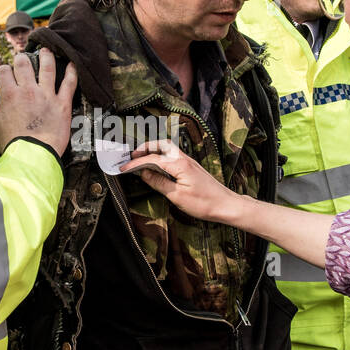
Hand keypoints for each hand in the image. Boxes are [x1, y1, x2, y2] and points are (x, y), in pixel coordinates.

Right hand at [0, 48, 77, 155]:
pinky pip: (69, 83)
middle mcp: (28, 91)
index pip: (4, 72)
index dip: (4, 70)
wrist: (33, 155)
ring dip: (46, 57)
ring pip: (47, 68)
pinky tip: (72, 64)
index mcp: (10, 95)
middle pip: (24, 64)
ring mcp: (47, 95)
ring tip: (45, 51)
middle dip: (21, 59)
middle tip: (22, 59)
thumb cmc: (14, 144)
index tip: (6, 72)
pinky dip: (72, 72)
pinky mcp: (62, 104)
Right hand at [119, 138, 239, 222]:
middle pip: (161, 145)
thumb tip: (144, 173)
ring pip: (168, 149)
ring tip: (141, 159)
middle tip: (132, 157)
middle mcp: (184, 158)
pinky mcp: (191, 167)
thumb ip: (159, 183)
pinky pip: (173, 156)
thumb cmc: (204, 203)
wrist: (226, 205)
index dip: (136, 163)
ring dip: (153, 151)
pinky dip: (162, 157)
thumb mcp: (177, 196)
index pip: (152, 159)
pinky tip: (157, 167)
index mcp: (179, 164)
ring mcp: (189, 162)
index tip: (123, 168)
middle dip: (145, 148)